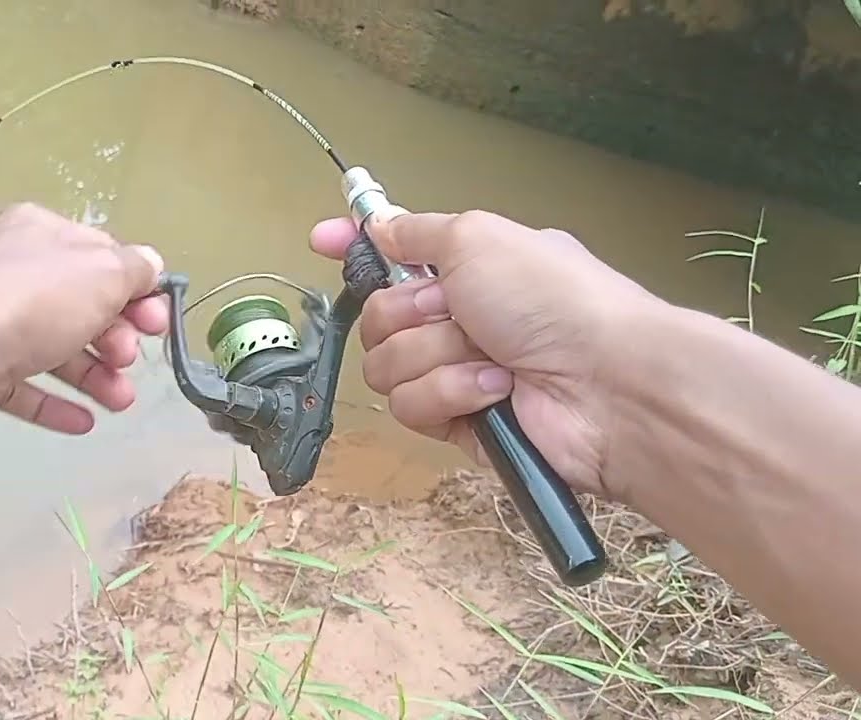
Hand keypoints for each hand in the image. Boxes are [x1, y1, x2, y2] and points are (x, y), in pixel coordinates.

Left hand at [0, 203, 166, 444]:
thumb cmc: (27, 303)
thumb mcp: (100, 273)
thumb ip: (133, 270)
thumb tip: (149, 266)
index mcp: (42, 236)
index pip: (102, 258)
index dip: (136, 291)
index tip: (156, 325)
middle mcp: (14, 273)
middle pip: (79, 306)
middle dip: (115, 336)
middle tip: (127, 360)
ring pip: (53, 349)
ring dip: (94, 375)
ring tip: (120, 403)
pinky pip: (20, 387)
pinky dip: (53, 403)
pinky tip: (83, 424)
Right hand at [311, 208, 664, 497]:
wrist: (607, 385)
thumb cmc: (552, 299)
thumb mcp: (480, 238)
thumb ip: (418, 232)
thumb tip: (377, 223)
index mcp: (468, 268)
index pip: (393, 254)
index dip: (354, 248)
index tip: (321, 239)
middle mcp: (459, 319)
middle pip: (377, 317)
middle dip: (408, 315)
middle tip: (455, 314)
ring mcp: (457, 373)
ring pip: (386, 366)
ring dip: (433, 358)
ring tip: (488, 360)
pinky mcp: (457, 425)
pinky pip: (410, 407)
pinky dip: (450, 394)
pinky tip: (493, 392)